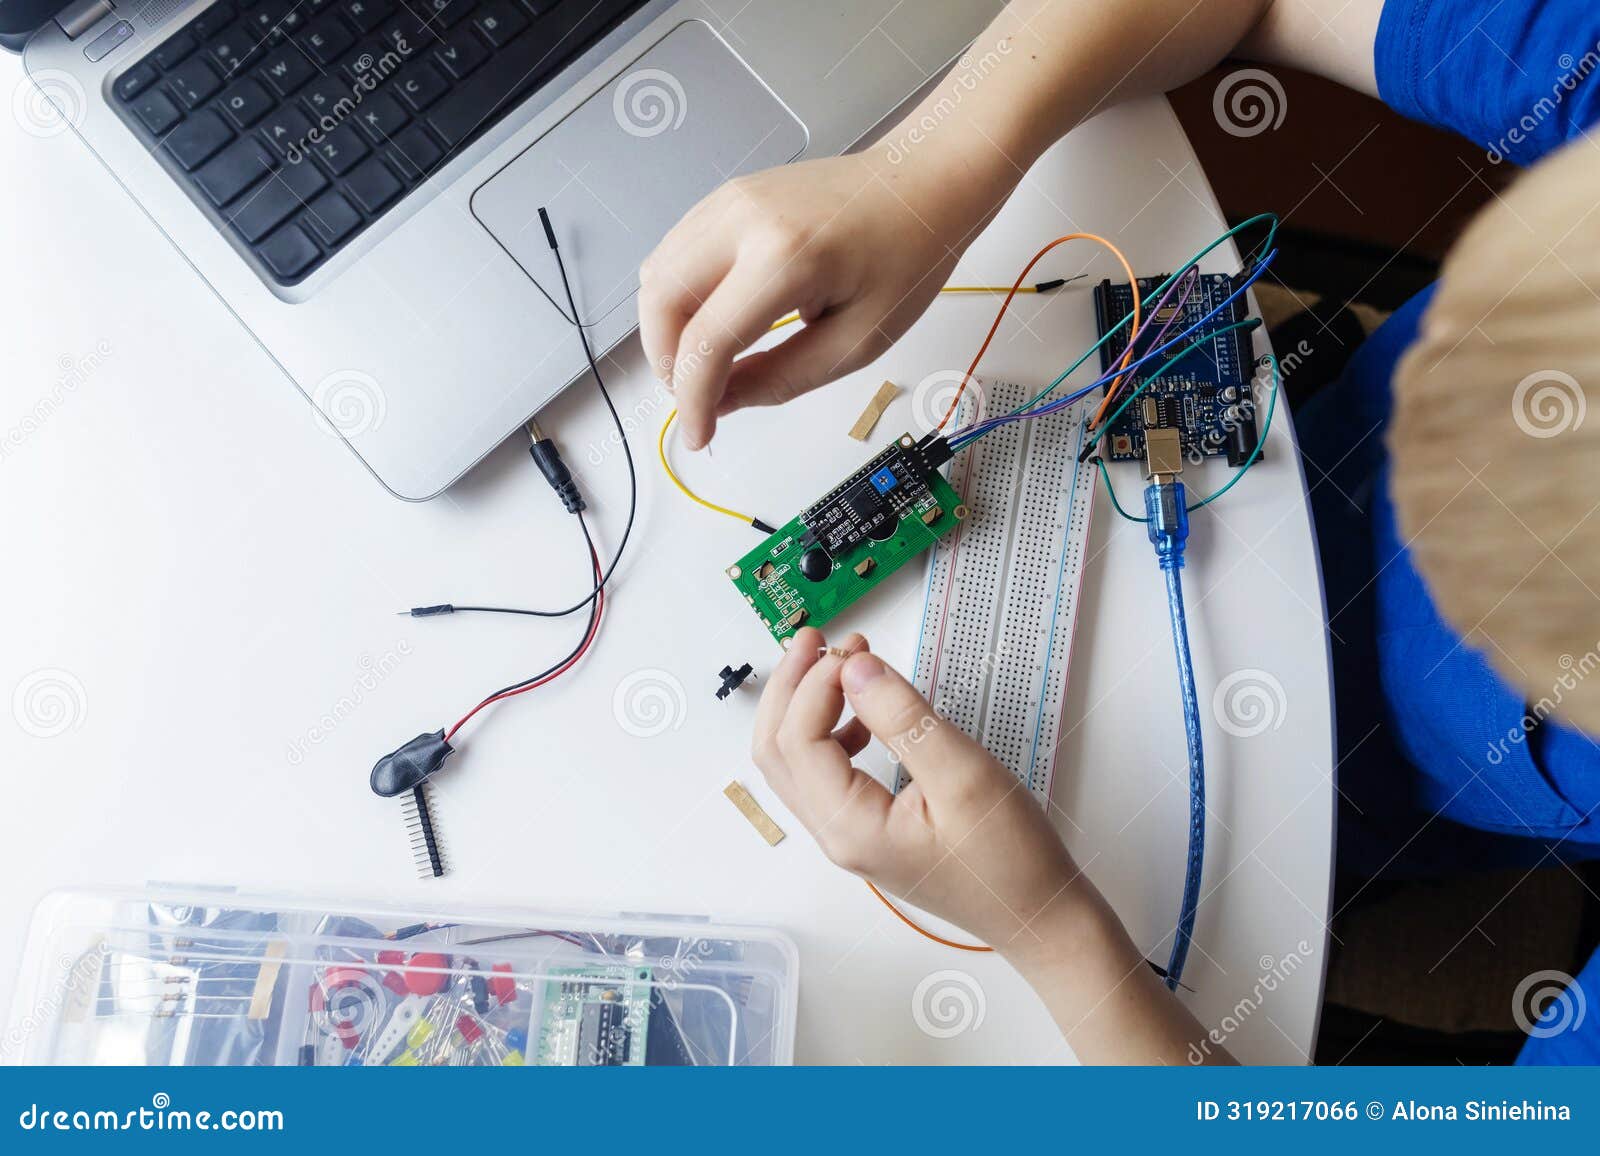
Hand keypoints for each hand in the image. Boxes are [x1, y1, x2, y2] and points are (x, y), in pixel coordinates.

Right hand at [637, 148, 1003, 449]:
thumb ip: (782, 378)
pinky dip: (677, 298)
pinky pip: (674, 253)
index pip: (706, 341)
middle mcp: (743, 219)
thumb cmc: (907, 254)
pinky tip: (712, 324)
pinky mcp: (727, 197)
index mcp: (784, 256)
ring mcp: (729, 200)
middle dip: (667, 364)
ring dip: (665, 331)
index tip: (698, 434)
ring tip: (705, 366)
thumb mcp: (857, 341)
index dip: (693, 400)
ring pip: (655, 275)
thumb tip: (723, 404)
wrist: (921, 184)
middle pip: (658, 302)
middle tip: (698, 399)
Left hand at [752, 627, 1097, 954]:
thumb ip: (904, 719)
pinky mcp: (867, 828)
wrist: (1037, 913)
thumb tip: (855, 670)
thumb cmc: (1009, 858)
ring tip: (842, 664)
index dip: (814, 684)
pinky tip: (865, 712)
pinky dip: (832, 730)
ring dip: (808, 705)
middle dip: (791, 687)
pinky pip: (826, 773)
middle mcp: (837, 835)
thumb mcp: (963, 775)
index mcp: (851, 827)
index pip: (799, 740)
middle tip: (817, 639)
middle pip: (778, 750)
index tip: (852, 649)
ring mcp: (848, 834)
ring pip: (797, 760)